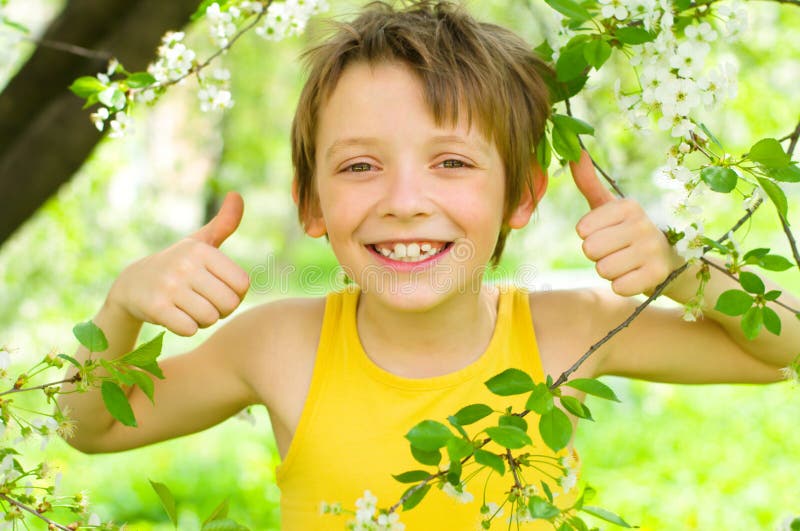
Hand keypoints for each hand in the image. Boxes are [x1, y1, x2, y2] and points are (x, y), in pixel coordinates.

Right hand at [107, 191, 250, 335]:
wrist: (132, 285)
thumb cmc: (178, 265)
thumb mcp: (199, 242)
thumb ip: (224, 223)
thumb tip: (237, 194)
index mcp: (202, 250)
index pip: (242, 284)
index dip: (234, 294)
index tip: (218, 290)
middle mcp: (186, 264)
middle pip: (228, 304)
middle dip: (220, 310)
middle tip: (204, 303)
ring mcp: (170, 285)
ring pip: (210, 319)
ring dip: (203, 321)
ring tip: (189, 309)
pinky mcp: (156, 307)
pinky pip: (189, 329)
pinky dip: (186, 328)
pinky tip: (175, 317)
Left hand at [570, 150, 684, 296]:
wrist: (669, 259)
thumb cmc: (628, 230)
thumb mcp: (609, 206)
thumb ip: (588, 182)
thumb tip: (575, 152)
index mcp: (628, 206)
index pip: (582, 230)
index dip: (589, 236)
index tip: (607, 233)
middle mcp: (642, 224)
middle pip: (590, 250)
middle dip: (597, 255)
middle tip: (616, 250)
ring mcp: (652, 250)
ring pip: (603, 269)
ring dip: (609, 271)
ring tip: (626, 262)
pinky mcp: (657, 275)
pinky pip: (618, 286)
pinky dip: (622, 285)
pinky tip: (635, 275)